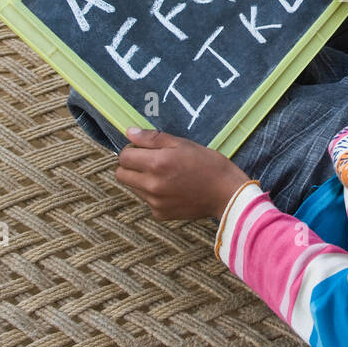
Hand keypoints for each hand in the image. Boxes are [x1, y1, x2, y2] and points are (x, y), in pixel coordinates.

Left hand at [115, 128, 252, 220]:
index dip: (130, 150)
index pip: (123, 157)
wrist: (226, 193)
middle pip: (121, 175)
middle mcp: (152, 185)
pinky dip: (153, 195)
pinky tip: (172, 189)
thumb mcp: (182, 144)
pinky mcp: (161, 214)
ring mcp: (155, 202)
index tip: (141, 149)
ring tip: (164, 175)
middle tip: (148, 162)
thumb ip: (152, 138)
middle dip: (130, 166)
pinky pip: (146, 201)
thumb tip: (129, 132)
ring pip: (133, 188)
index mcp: (156, 163)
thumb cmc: (208, 164)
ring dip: (141, 180)